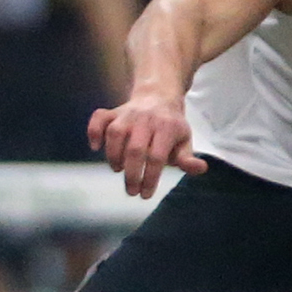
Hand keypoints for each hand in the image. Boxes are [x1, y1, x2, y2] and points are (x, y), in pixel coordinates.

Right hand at [88, 93, 207, 198]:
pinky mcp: (112, 111)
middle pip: (135, 149)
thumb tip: (199, 168)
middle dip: (131, 174)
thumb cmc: (171, 126)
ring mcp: (127, 114)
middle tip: (131, 191)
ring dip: (113, 155)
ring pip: (115, 134)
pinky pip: (99, 118)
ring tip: (117, 169)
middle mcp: (146, 119)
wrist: (158, 96)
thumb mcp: (185, 141)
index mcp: (167, 127)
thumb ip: (187, 158)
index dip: (150, 177)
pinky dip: (93, 132)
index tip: (145, 194)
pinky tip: (95, 147)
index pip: (157, 157)